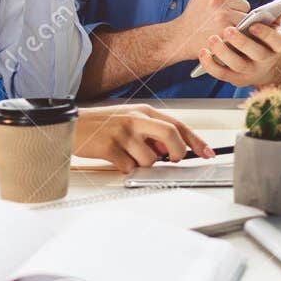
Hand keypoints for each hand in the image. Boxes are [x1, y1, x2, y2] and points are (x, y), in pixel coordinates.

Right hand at [72, 105, 212, 173]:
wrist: (73, 125)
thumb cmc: (104, 125)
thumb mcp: (132, 121)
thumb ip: (153, 133)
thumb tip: (171, 151)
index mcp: (146, 112)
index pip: (179, 125)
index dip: (197, 141)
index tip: (207, 153)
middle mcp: (137, 119)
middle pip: (172, 136)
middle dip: (177, 152)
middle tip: (173, 159)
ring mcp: (123, 133)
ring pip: (150, 159)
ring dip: (143, 164)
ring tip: (129, 155)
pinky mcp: (109, 147)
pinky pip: (129, 167)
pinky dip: (127, 168)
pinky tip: (116, 158)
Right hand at [168, 0, 254, 61]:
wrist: (180, 36)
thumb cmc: (196, 14)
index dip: (232, 1)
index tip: (218, 8)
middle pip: (244, 3)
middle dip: (236, 11)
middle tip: (218, 19)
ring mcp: (222, 14)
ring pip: (245, 16)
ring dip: (237, 23)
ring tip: (221, 27)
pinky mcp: (225, 29)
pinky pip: (243, 28)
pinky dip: (237, 33)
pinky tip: (225, 34)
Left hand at [196, 18, 280, 86]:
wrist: (260, 66)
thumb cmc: (263, 40)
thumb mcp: (272, 27)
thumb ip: (275, 13)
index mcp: (277, 46)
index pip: (277, 42)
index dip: (266, 34)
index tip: (253, 25)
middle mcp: (266, 60)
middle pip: (257, 54)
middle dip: (242, 43)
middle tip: (228, 30)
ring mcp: (250, 71)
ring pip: (238, 65)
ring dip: (224, 53)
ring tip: (212, 39)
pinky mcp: (235, 78)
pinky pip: (222, 74)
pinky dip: (211, 65)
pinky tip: (204, 51)